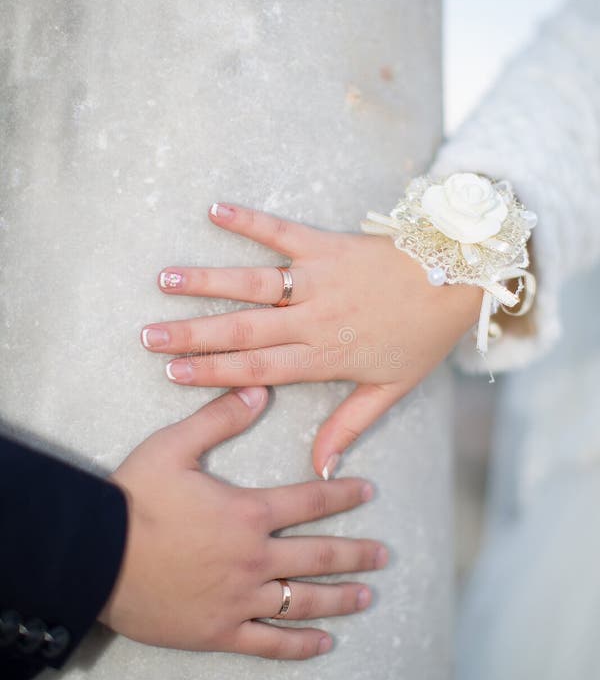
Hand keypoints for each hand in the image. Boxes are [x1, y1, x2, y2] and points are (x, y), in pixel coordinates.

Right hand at [99, 386, 385, 659]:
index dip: (342, 495)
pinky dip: (300, 644)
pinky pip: (270, 642)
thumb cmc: (134, 500)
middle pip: (320, 556)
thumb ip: (219, 419)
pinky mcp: (220, 630)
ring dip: (341, 597)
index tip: (367, 492)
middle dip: (357, 554)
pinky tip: (324, 644)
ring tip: (368, 597)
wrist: (96, 557)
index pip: (310, 501)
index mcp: (248, 512)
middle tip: (384, 555)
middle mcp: (255, 558)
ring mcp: (241, 598)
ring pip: (304, 600)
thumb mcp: (174, 447)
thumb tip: (258, 392)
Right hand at [141, 204, 480, 476]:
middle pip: (244, 330)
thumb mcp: (391, 390)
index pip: (259, 368)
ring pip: (255, 284)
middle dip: (193, 335)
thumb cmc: (423, 336)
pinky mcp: (329, 245)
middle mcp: (315, 319)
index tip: (173, 375)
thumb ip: (350, 426)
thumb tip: (321, 468)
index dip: (214, 372)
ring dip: (208, 282)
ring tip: (166, 281)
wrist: (459, 280)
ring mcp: (320, 280)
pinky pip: (284, 231)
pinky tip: (216, 210)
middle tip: (150, 336)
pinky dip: (251, 221)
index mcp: (326, 357)